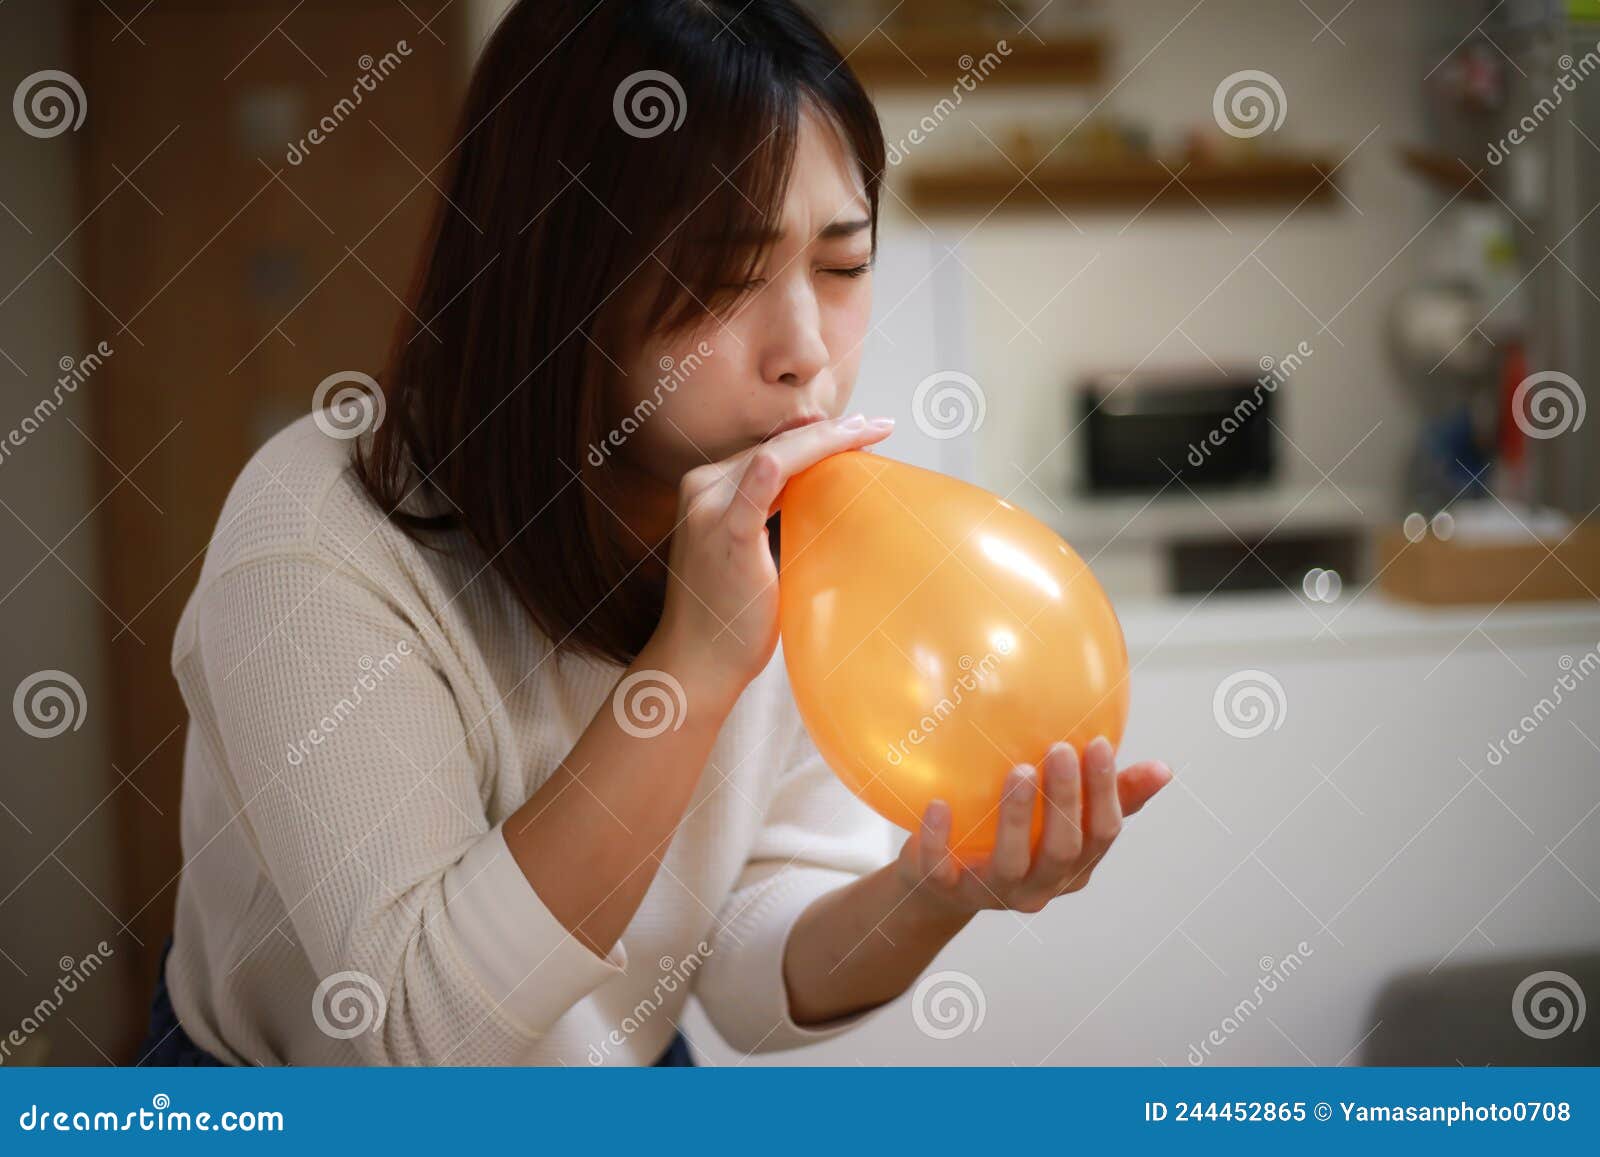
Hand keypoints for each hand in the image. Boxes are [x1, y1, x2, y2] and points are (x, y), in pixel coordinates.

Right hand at [652, 413, 894, 704]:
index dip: (814, 436)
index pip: (768, 449)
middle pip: (776, 446)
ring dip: (827, 440)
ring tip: (869, 432)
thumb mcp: (748, 552)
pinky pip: (762, 483)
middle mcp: (702, 487)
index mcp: (705, 488)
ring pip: (778, 454)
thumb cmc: (728, 615)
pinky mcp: (728, 533)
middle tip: (876, 425)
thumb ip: (771, 516)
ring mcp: (710, 508)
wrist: (698, 661)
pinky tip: (831, 441)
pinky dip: (796, 458)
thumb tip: (819, 495)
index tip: (858, 429)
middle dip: (829, 431)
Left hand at [893, 737, 1172, 915]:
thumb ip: (1108, 798)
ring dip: (1016, 816)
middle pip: (1062, 849)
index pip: (1102, 834)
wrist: (939, 884)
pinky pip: (941, 870)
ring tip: (1017, 768)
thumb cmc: (1007, 838)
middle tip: (1059, 749)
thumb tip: (1163, 769)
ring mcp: (992, 892)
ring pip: (1011, 862)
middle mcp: (1039, 885)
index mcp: (1072, 866)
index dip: (1106, 792)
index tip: (1098, 744)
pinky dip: (939, 838)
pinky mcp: (945, 890)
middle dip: (1064, 800)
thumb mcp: (1057, 821)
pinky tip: (938, 803)